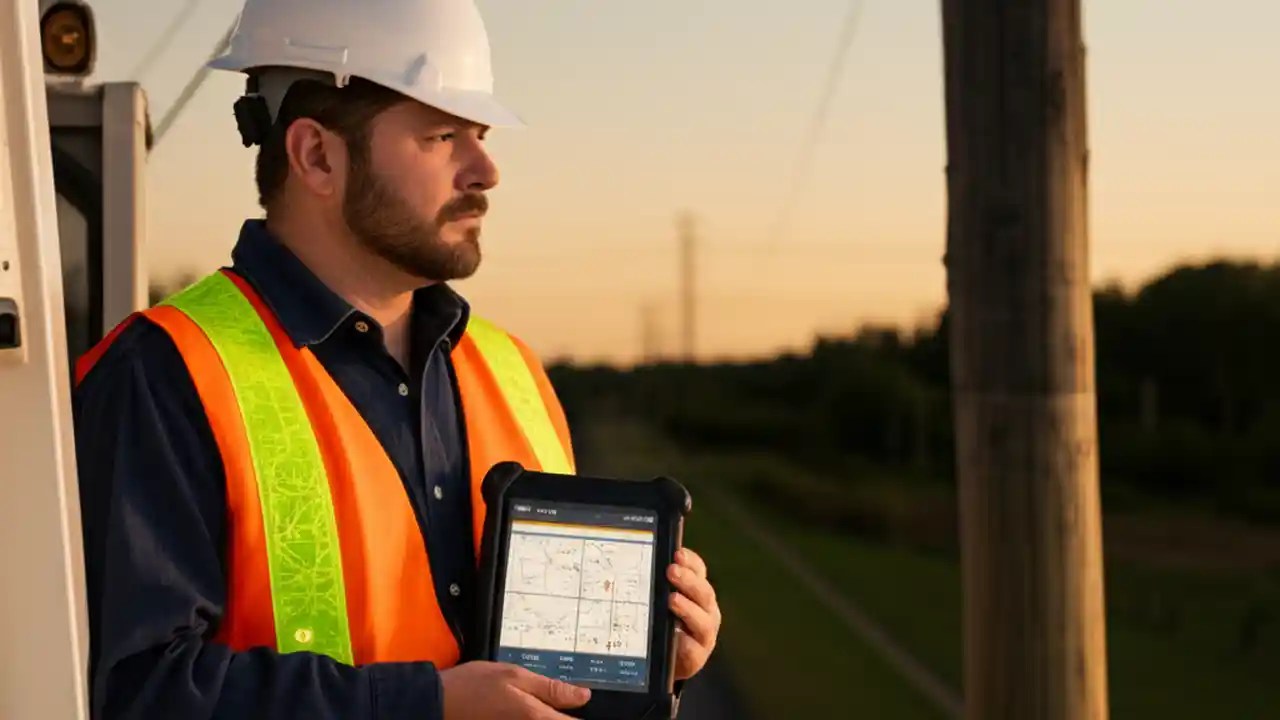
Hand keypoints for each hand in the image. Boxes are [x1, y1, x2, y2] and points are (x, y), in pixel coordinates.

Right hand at [441, 662, 590, 719]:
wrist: (438, 703)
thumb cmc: (474, 686)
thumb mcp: (515, 676)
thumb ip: (551, 689)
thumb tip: (583, 696)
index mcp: (536, 718)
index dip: (579, 714)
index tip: (581, 706)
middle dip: (562, 715)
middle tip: (561, 702)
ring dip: (547, 716)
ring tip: (542, 705)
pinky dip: (532, 718)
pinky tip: (524, 710)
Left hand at [667, 548, 720, 680]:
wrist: (662, 663)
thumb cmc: (659, 624)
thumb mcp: (657, 601)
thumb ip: (654, 585)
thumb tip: (636, 560)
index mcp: (697, 592)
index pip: (698, 571)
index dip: (691, 562)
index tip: (678, 553)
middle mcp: (706, 611)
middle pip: (704, 593)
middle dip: (689, 580)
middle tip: (672, 570)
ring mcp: (704, 635)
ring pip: (703, 621)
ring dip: (688, 608)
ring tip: (672, 599)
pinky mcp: (696, 658)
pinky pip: (692, 649)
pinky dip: (684, 641)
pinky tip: (674, 634)